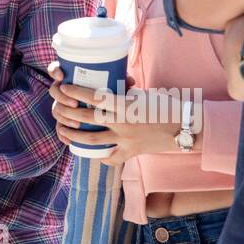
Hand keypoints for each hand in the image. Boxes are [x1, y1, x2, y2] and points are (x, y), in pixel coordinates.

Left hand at [46, 63, 182, 165]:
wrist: (185, 126)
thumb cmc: (164, 106)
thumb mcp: (141, 95)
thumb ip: (123, 93)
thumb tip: (108, 85)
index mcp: (125, 105)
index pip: (94, 97)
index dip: (76, 92)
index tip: (64, 88)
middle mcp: (122, 123)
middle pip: (88, 119)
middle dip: (69, 113)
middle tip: (58, 109)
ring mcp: (126, 140)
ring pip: (93, 140)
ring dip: (75, 136)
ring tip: (64, 131)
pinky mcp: (132, 152)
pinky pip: (111, 158)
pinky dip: (101, 157)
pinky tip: (93, 154)